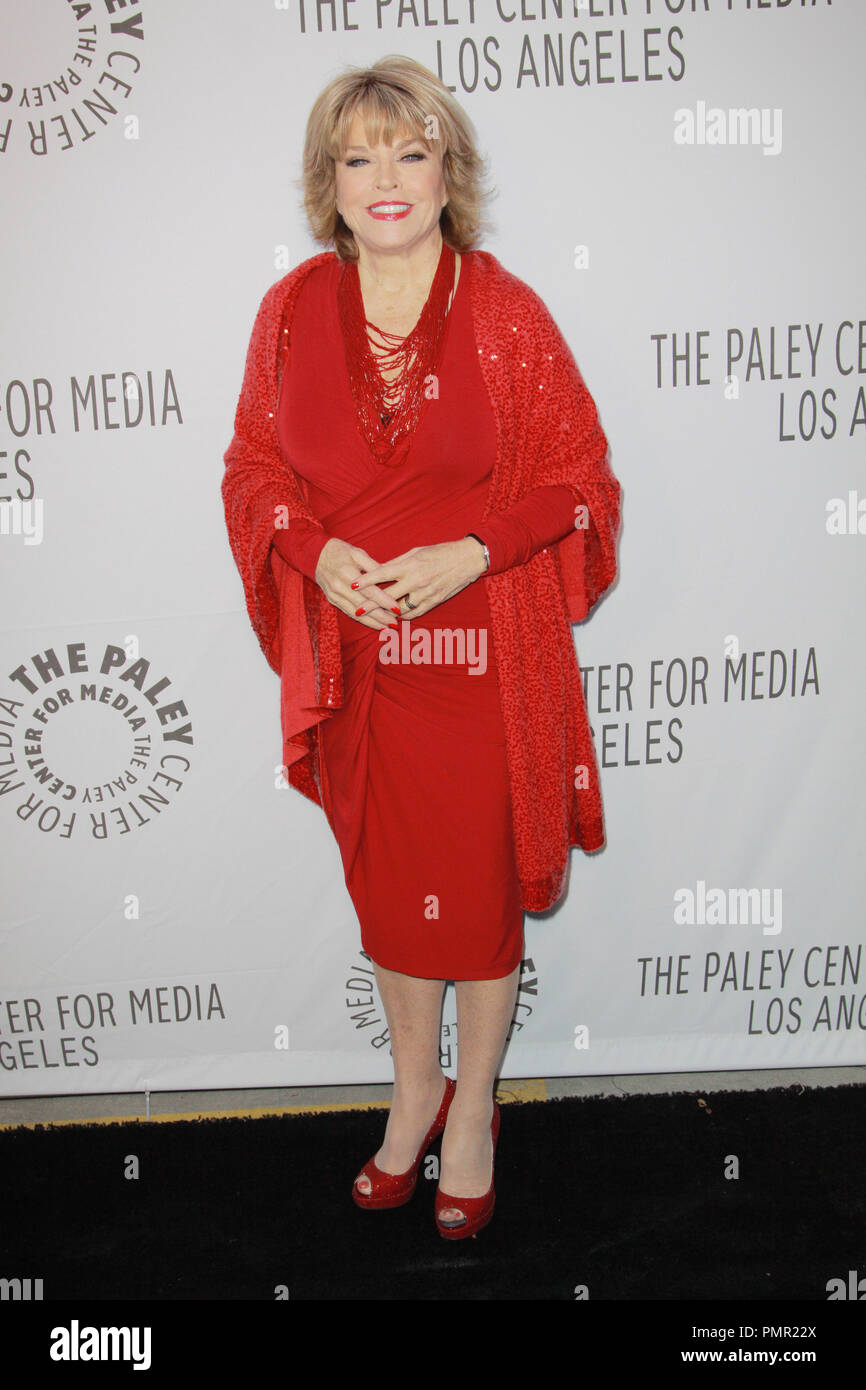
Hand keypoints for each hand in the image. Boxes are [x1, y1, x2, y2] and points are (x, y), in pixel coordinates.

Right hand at [314, 537, 403, 629]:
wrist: (315, 554)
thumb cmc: (340, 551)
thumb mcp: (357, 552)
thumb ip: (373, 566)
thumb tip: (391, 577)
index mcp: (347, 573)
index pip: (369, 591)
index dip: (384, 601)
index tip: (397, 608)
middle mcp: (339, 586)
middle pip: (363, 606)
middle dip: (381, 616)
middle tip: (396, 623)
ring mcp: (334, 595)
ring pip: (355, 613)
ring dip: (372, 622)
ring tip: (388, 628)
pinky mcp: (332, 600)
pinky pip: (348, 612)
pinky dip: (362, 620)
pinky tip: (374, 624)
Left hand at [350, 538, 487, 620]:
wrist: (467, 560)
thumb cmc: (440, 552)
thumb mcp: (416, 551)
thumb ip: (397, 563)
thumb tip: (379, 570)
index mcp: (410, 565)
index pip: (383, 573)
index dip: (366, 580)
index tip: (353, 585)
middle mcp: (416, 581)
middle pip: (388, 596)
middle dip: (371, 605)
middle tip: (357, 610)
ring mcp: (425, 594)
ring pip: (400, 609)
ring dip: (387, 613)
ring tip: (375, 616)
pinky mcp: (434, 602)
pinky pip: (414, 613)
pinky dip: (403, 615)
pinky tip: (395, 617)